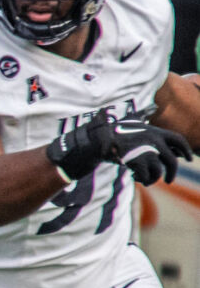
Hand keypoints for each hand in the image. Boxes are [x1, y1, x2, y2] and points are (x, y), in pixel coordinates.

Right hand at [48, 111, 190, 183]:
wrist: (98, 139)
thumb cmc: (112, 131)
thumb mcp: (131, 123)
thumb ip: (143, 120)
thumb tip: (151, 107)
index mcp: (156, 131)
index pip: (178, 140)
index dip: (186, 150)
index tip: (189, 159)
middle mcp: (155, 141)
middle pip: (171, 161)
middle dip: (172, 173)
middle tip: (169, 181)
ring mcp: (146, 151)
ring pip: (158, 171)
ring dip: (152, 179)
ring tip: (145, 180)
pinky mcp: (137, 162)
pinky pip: (146, 176)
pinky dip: (142, 179)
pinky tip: (134, 177)